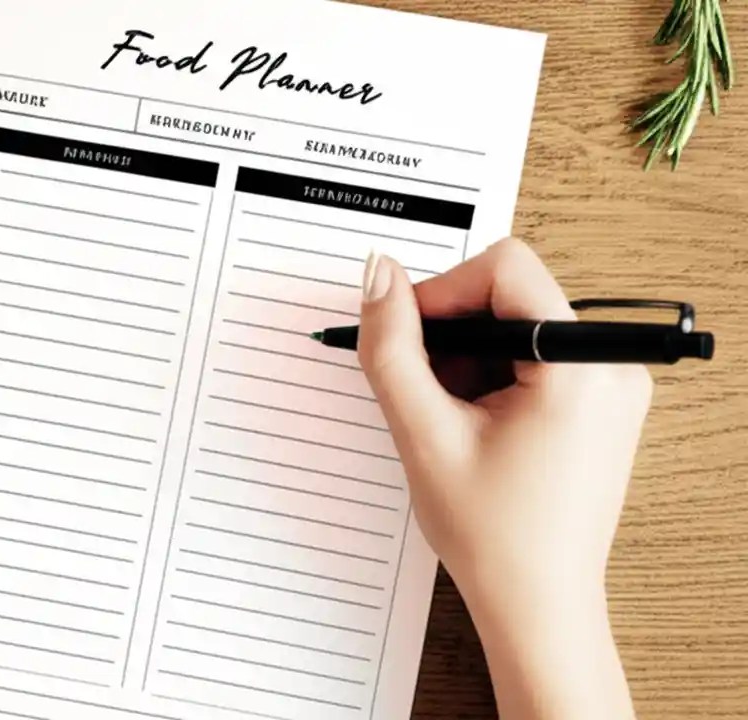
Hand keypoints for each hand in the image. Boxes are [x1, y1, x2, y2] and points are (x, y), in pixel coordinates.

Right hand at [356, 238, 648, 718]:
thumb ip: (391, 346)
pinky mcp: (601, 401)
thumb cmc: (491, 535)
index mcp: (579, 367)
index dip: (443, 291)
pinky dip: (493, 376)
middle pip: (512, 294)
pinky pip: (537, 355)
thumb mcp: (423, 432)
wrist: (536, 602)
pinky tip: (475, 425)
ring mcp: (612, 384)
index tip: (409, 337)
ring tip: (453, 419)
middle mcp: (611, 366)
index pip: (505, 268)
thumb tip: (378, 275)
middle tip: (426, 393)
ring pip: (519, 325)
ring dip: (470, 359)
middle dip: (454, 334)